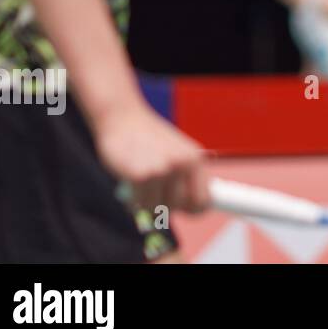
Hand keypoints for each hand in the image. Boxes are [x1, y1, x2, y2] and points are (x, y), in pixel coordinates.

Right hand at [94, 103, 210, 215]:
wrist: (123, 117)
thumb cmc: (148, 137)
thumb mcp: (176, 151)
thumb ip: (186, 175)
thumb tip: (196, 207)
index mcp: (195, 159)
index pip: (204, 200)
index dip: (193, 210)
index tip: (181, 210)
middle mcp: (183, 164)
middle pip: (181, 207)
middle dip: (167, 206)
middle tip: (154, 195)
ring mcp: (163, 170)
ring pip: (158, 208)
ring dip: (147, 203)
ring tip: (141, 185)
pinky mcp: (142, 176)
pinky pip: (140, 205)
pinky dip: (133, 201)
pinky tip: (129, 185)